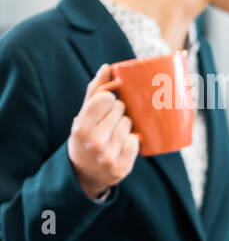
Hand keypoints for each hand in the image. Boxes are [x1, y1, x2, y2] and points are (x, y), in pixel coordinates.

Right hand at [68, 64, 138, 199]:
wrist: (84, 173)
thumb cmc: (85, 136)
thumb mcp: (83, 115)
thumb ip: (94, 91)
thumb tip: (107, 67)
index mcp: (80, 127)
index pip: (105, 99)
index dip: (109, 98)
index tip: (107, 102)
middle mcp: (94, 142)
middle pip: (120, 110)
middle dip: (118, 111)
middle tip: (110, 120)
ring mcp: (109, 156)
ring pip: (129, 125)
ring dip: (126, 125)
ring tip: (114, 132)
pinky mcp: (122, 167)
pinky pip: (136, 142)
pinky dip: (132, 141)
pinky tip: (122, 144)